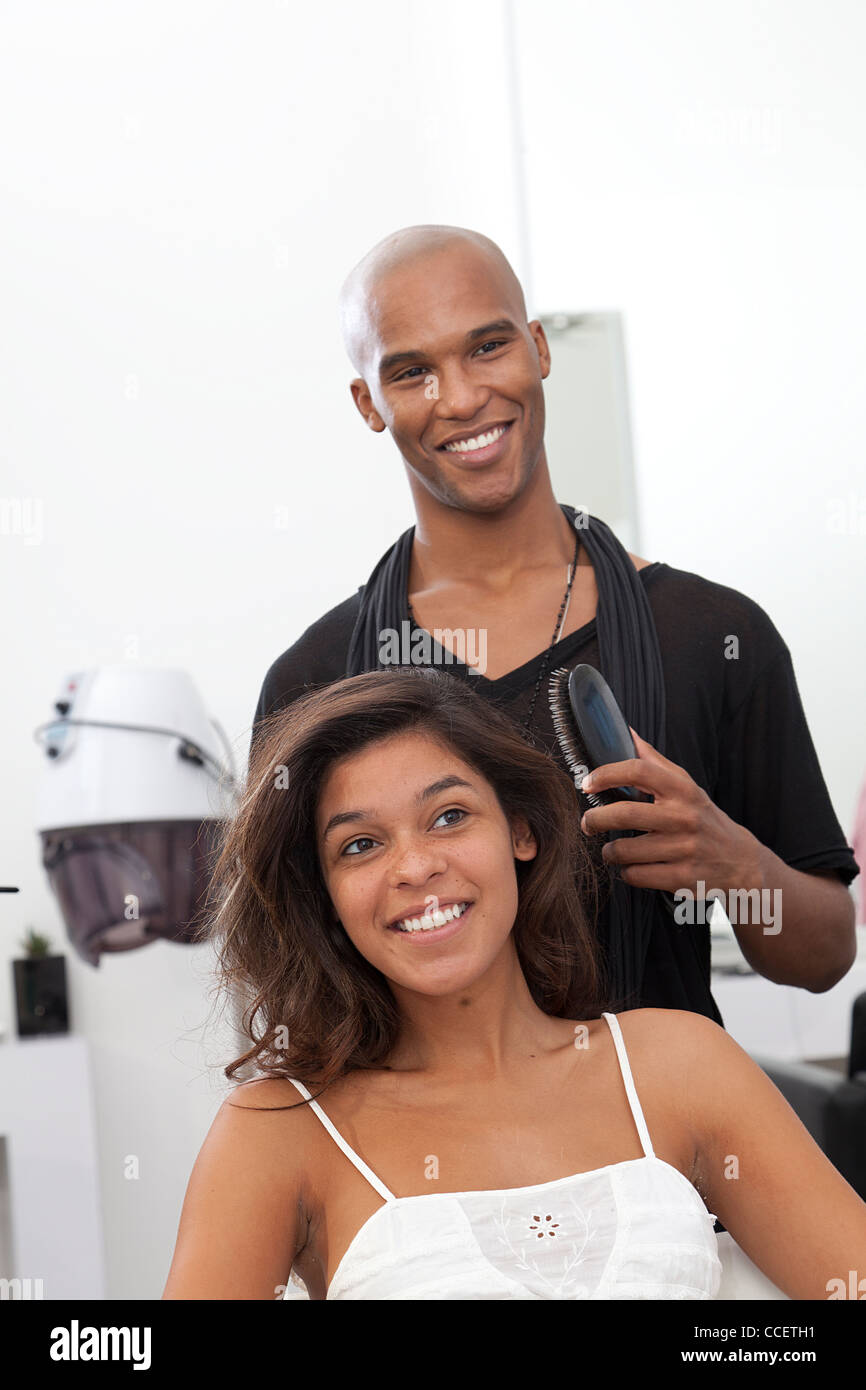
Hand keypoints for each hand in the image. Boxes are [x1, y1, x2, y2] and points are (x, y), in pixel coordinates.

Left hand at [578, 727, 763, 895]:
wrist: (741, 863)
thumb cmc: (703, 819)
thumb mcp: (686, 786)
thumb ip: (654, 762)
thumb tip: (626, 733)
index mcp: (682, 790)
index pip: (639, 770)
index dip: (606, 774)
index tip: (588, 784)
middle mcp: (684, 817)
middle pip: (624, 814)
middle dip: (595, 820)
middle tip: (588, 823)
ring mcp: (683, 849)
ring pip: (624, 850)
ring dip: (610, 852)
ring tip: (612, 849)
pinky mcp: (682, 878)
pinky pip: (635, 875)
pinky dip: (627, 872)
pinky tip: (633, 866)